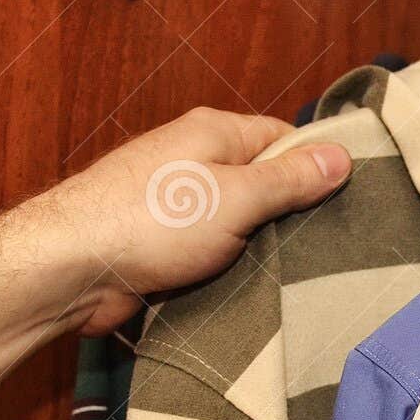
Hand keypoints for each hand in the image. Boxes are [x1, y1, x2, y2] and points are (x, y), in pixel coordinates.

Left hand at [20, 107, 352, 335]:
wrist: (70, 269)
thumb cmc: (153, 222)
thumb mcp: (238, 198)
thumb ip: (290, 179)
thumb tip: (343, 155)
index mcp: (215, 133)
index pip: (284, 138)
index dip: (316, 167)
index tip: (349, 201)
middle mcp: (194, 159)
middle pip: (262, 180)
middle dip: (291, 212)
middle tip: (331, 245)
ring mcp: (175, 201)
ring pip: (238, 220)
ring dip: (259, 246)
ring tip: (297, 272)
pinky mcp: (161, 241)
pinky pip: (211, 248)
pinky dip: (228, 265)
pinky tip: (251, 287)